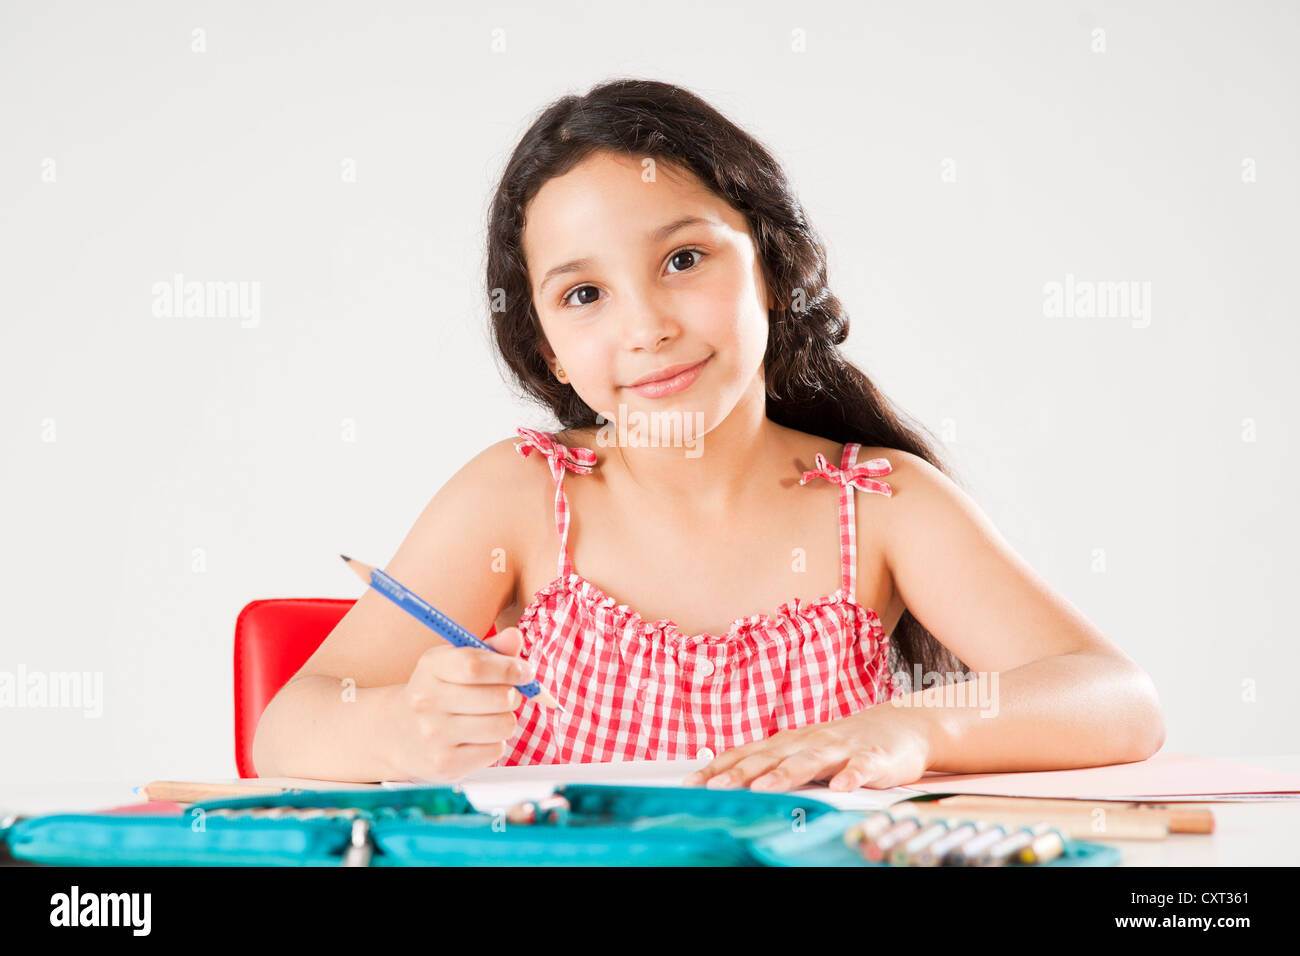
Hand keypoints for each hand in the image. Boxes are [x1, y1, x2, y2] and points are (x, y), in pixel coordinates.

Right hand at [384, 627, 530, 782]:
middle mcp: (426, 701)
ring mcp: (433, 735)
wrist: (397, 734)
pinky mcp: (444, 764)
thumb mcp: (455, 663)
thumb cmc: (439, 691)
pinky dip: (494, 743)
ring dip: (505, 720)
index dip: (509, 667)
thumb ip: (490, 651)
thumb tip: (514, 636)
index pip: (475, 666)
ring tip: (489, 717)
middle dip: (513, 695)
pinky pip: (495, 750)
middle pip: (498, 697)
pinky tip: (476, 738)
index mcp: (431, 667)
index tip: (524, 672)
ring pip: (503, 725)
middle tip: (506, 696)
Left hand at [681, 703, 931, 791]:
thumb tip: (727, 782)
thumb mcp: (803, 752)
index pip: (747, 753)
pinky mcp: (873, 758)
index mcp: (789, 742)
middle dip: (741, 773)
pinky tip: (840, 789)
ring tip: (764, 788)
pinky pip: (861, 768)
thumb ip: (771, 765)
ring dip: (786, 774)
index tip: (691, 785)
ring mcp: (840, 748)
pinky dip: (850, 777)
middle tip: (715, 789)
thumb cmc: (842, 743)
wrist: (900, 726)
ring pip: (809, 761)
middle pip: (771, 757)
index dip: (719, 768)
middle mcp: (809, 741)